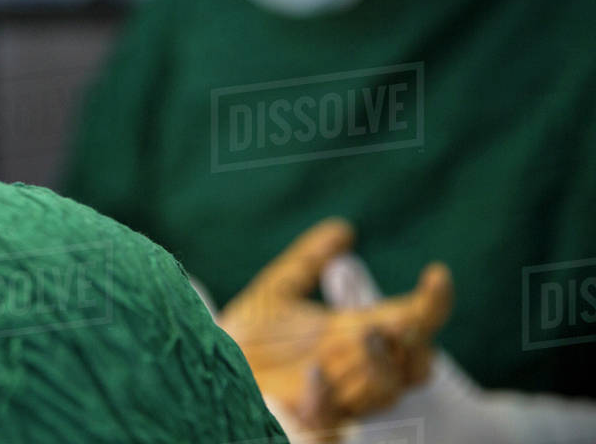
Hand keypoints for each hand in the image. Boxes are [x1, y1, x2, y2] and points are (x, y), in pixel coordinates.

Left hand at [218, 219, 452, 437]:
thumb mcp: (277, 292)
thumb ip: (307, 261)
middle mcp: (354, 370)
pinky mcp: (305, 420)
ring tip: (365, 334)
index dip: (432, 304)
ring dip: (378, 365)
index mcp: (355, 337)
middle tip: (403, 318)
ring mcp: (335, 398)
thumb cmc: (250, 338)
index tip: (437, 274)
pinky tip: (315, 371)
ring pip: (382, 392)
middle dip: (414, 342)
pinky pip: (326, 418)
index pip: (412, 325)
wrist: (212, 372)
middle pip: (414, 367)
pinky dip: (324, 396)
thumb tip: (344, 228)